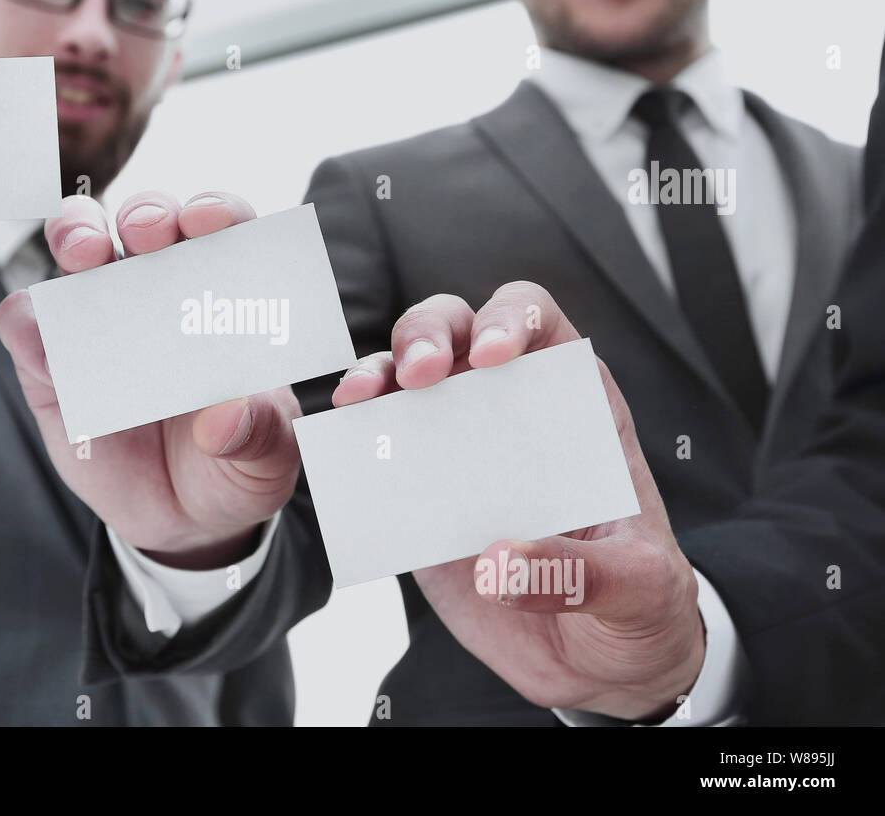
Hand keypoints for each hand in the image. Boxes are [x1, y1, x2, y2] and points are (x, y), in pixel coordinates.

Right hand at [0, 192, 301, 569]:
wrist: (182, 516)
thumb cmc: (234, 465)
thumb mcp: (263, 461)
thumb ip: (257, 438)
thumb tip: (227, 417)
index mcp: (225, 296)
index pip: (225, 232)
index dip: (217, 212)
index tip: (209, 222)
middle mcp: (160, 288)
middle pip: (148, 221)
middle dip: (146, 213)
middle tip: (147, 231)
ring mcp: (99, 316)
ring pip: (78, 246)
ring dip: (77, 235)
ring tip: (85, 255)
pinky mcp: (49, 358)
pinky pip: (27, 323)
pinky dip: (30, 322)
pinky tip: (44, 343)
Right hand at [334, 282, 704, 720]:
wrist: (597, 664)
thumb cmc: (636, 606)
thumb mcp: (639, 589)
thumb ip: (582, 574)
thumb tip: (498, 564)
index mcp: (576, 408)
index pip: (539, 325)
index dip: (510, 318)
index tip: (493, 356)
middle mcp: (509, 412)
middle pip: (457, 330)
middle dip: (428, 334)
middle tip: (418, 376)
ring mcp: (458, 450)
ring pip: (404, 378)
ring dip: (376, 374)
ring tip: (359, 401)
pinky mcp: (420, 498)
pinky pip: (378, 451)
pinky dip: (353, 438)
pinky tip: (342, 444)